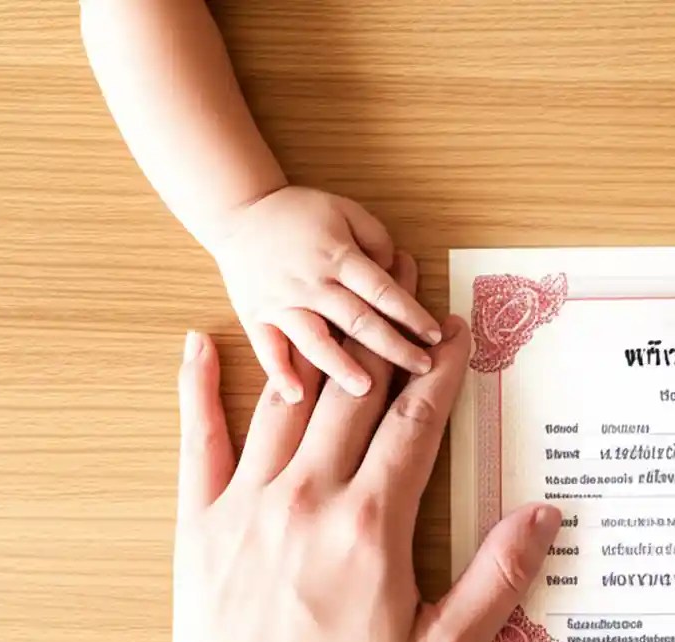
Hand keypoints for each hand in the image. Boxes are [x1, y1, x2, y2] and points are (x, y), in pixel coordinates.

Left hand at [173, 257, 560, 641]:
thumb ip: (497, 581)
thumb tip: (543, 517)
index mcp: (371, 524)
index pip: (416, 422)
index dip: (441, 371)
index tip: (455, 333)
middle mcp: (308, 498)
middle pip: (355, 396)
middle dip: (389, 346)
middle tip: (406, 307)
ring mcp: (247, 505)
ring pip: (286, 402)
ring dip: (316, 349)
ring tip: (334, 310)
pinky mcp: (200, 524)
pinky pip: (197, 439)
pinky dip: (198, 387)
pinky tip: (197, 343)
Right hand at [209, 185, 441, 401]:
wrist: (238, 213)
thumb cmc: (299, 214)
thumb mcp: (345, 210)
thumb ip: (376, 238)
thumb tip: (395, 270)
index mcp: (338, 257)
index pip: (382, 291)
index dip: (411, 314)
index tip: (435, 335)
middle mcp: (312, 284)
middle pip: (358, 321)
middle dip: (393, 348)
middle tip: (422, 367)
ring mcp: (281, 303)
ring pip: (315, 340)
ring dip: (341, 367)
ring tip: (366, 390)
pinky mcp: (255, 317)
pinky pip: (267, 349)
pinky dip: (280, 374)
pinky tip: (297, 398)